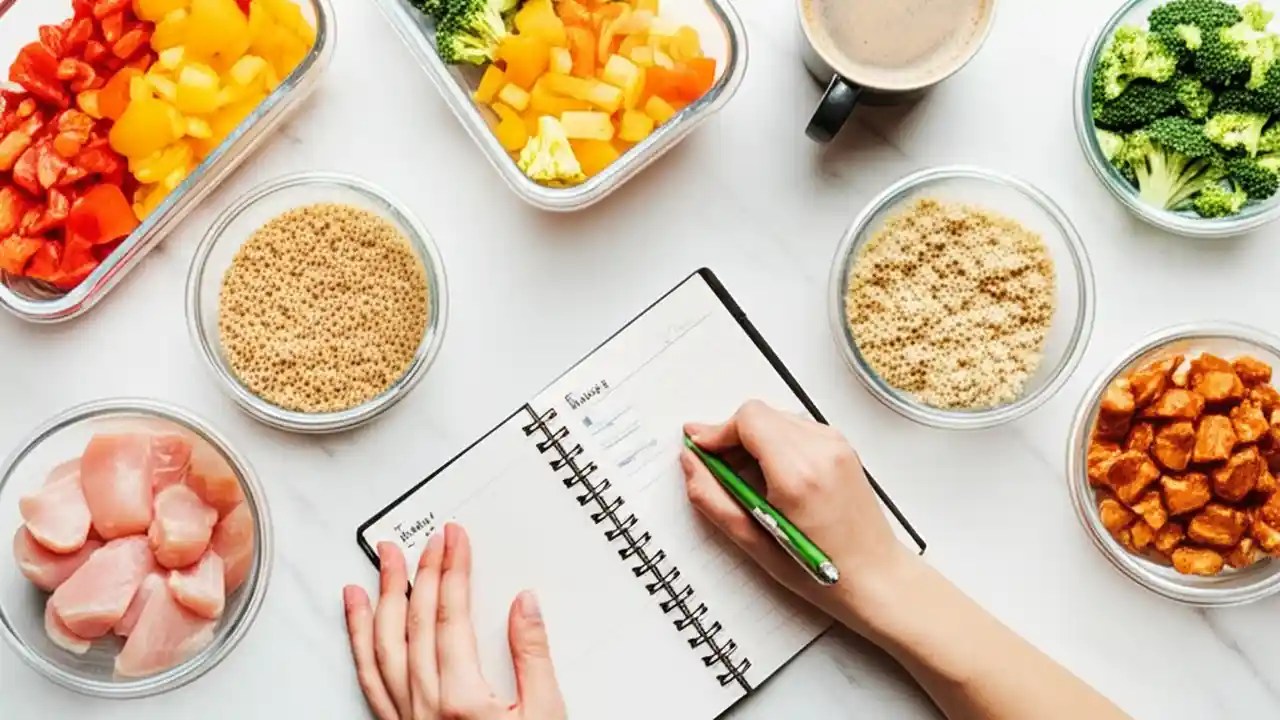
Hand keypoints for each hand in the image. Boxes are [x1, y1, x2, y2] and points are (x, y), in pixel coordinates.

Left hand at [343, 523, 566, 719]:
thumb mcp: (546, 716)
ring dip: (380, 598)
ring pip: (382, 645)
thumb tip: (524, 606)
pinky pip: (369, 677)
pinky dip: (359, 640)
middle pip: (414, 622)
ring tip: (380, 564)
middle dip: (421, 572)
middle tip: (427, 540)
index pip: (449, 615)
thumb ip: (532, 656)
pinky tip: (357, 617)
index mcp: (460, 699)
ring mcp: (406, 718)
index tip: (454, 540)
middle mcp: (424, 707)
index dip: (452, 570)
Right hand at [681, 400, 921, 636]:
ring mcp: (837, 446)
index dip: (717, 431)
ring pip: (777, 418)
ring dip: (754, 439)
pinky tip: (772, 477)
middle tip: (717, 468)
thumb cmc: (824, 572)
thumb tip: (692, 465)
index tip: (701, 450)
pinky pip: (797, 429)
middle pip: (760, 414)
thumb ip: (714, 499)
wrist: (876, 578)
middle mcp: (822, 450)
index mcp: (798, 473)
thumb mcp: (755, 543)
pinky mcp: (843, 448)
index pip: (748, 419)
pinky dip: (776, 443)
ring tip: (746, 478)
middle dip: (732, 436)